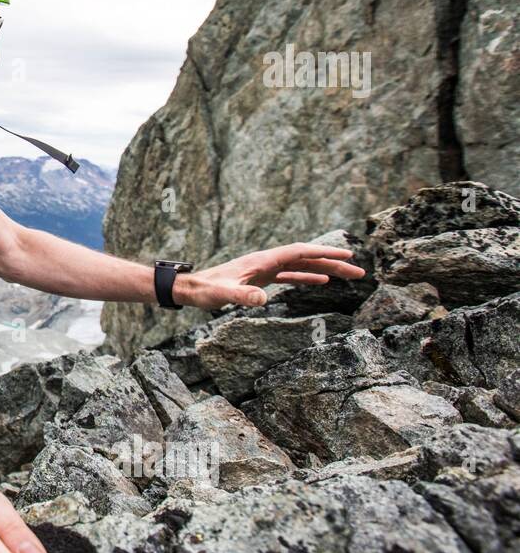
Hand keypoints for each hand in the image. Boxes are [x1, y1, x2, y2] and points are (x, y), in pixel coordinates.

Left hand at [176, 242, 367, 309]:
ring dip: (324, 270)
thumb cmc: (206, 291)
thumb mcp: (224, 295)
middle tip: (359, 272)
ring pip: (301, 266)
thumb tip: (263, 299)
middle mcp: (266, 261)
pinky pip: (290, 275)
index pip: (301, 252)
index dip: (325, 254)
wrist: (192, 289)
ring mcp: (264, 269)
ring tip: (348, 277)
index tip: (348, 256)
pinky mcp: (260, 278)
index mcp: (263, 260)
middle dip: (333, 263)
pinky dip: (307, 277)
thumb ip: (242, 296)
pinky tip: (321, 282)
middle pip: (306, 258)